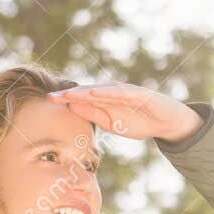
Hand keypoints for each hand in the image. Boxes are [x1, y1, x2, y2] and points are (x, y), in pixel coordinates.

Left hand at [44, 81, 200, 144]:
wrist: (166, 122)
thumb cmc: (139, 121)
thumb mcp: (112, 123)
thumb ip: (94, 114)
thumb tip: (72, 107)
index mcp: (105, 99)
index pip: (82, 99)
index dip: (65, 100)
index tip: (48, 101)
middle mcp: (112, 91)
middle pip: (87, 92)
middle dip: (69, 95)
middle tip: (50, 97)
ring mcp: (124, 91)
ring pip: (100, 90)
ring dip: (83, 92)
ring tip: (67, 95)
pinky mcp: (137, 93)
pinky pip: (119, 92)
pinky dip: (106, 92)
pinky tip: (93, 93)